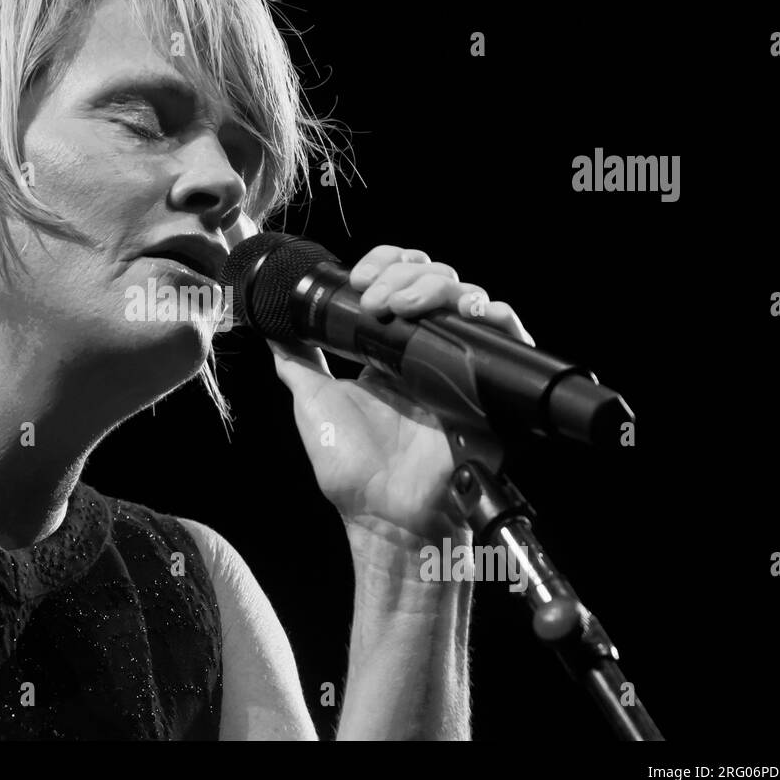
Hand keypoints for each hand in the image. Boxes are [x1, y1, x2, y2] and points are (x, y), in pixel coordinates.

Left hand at [229, 218, 533, 549]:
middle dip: (405, 275)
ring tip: (404, 306)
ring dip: (436, 287)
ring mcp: (459, 368)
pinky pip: (507, 338)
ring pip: (467, 298)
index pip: (401, 282)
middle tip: (375, 298)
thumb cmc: (350, 467)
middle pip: (436, 281)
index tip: (359, 279)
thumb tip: (272, 330)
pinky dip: (495, 315)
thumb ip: (297, 363)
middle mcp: (428, 353)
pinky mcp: (488, 389)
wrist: (385, 514)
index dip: (385, 265)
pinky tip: (467, 313)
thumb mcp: (312, 401)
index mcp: (391, 351)